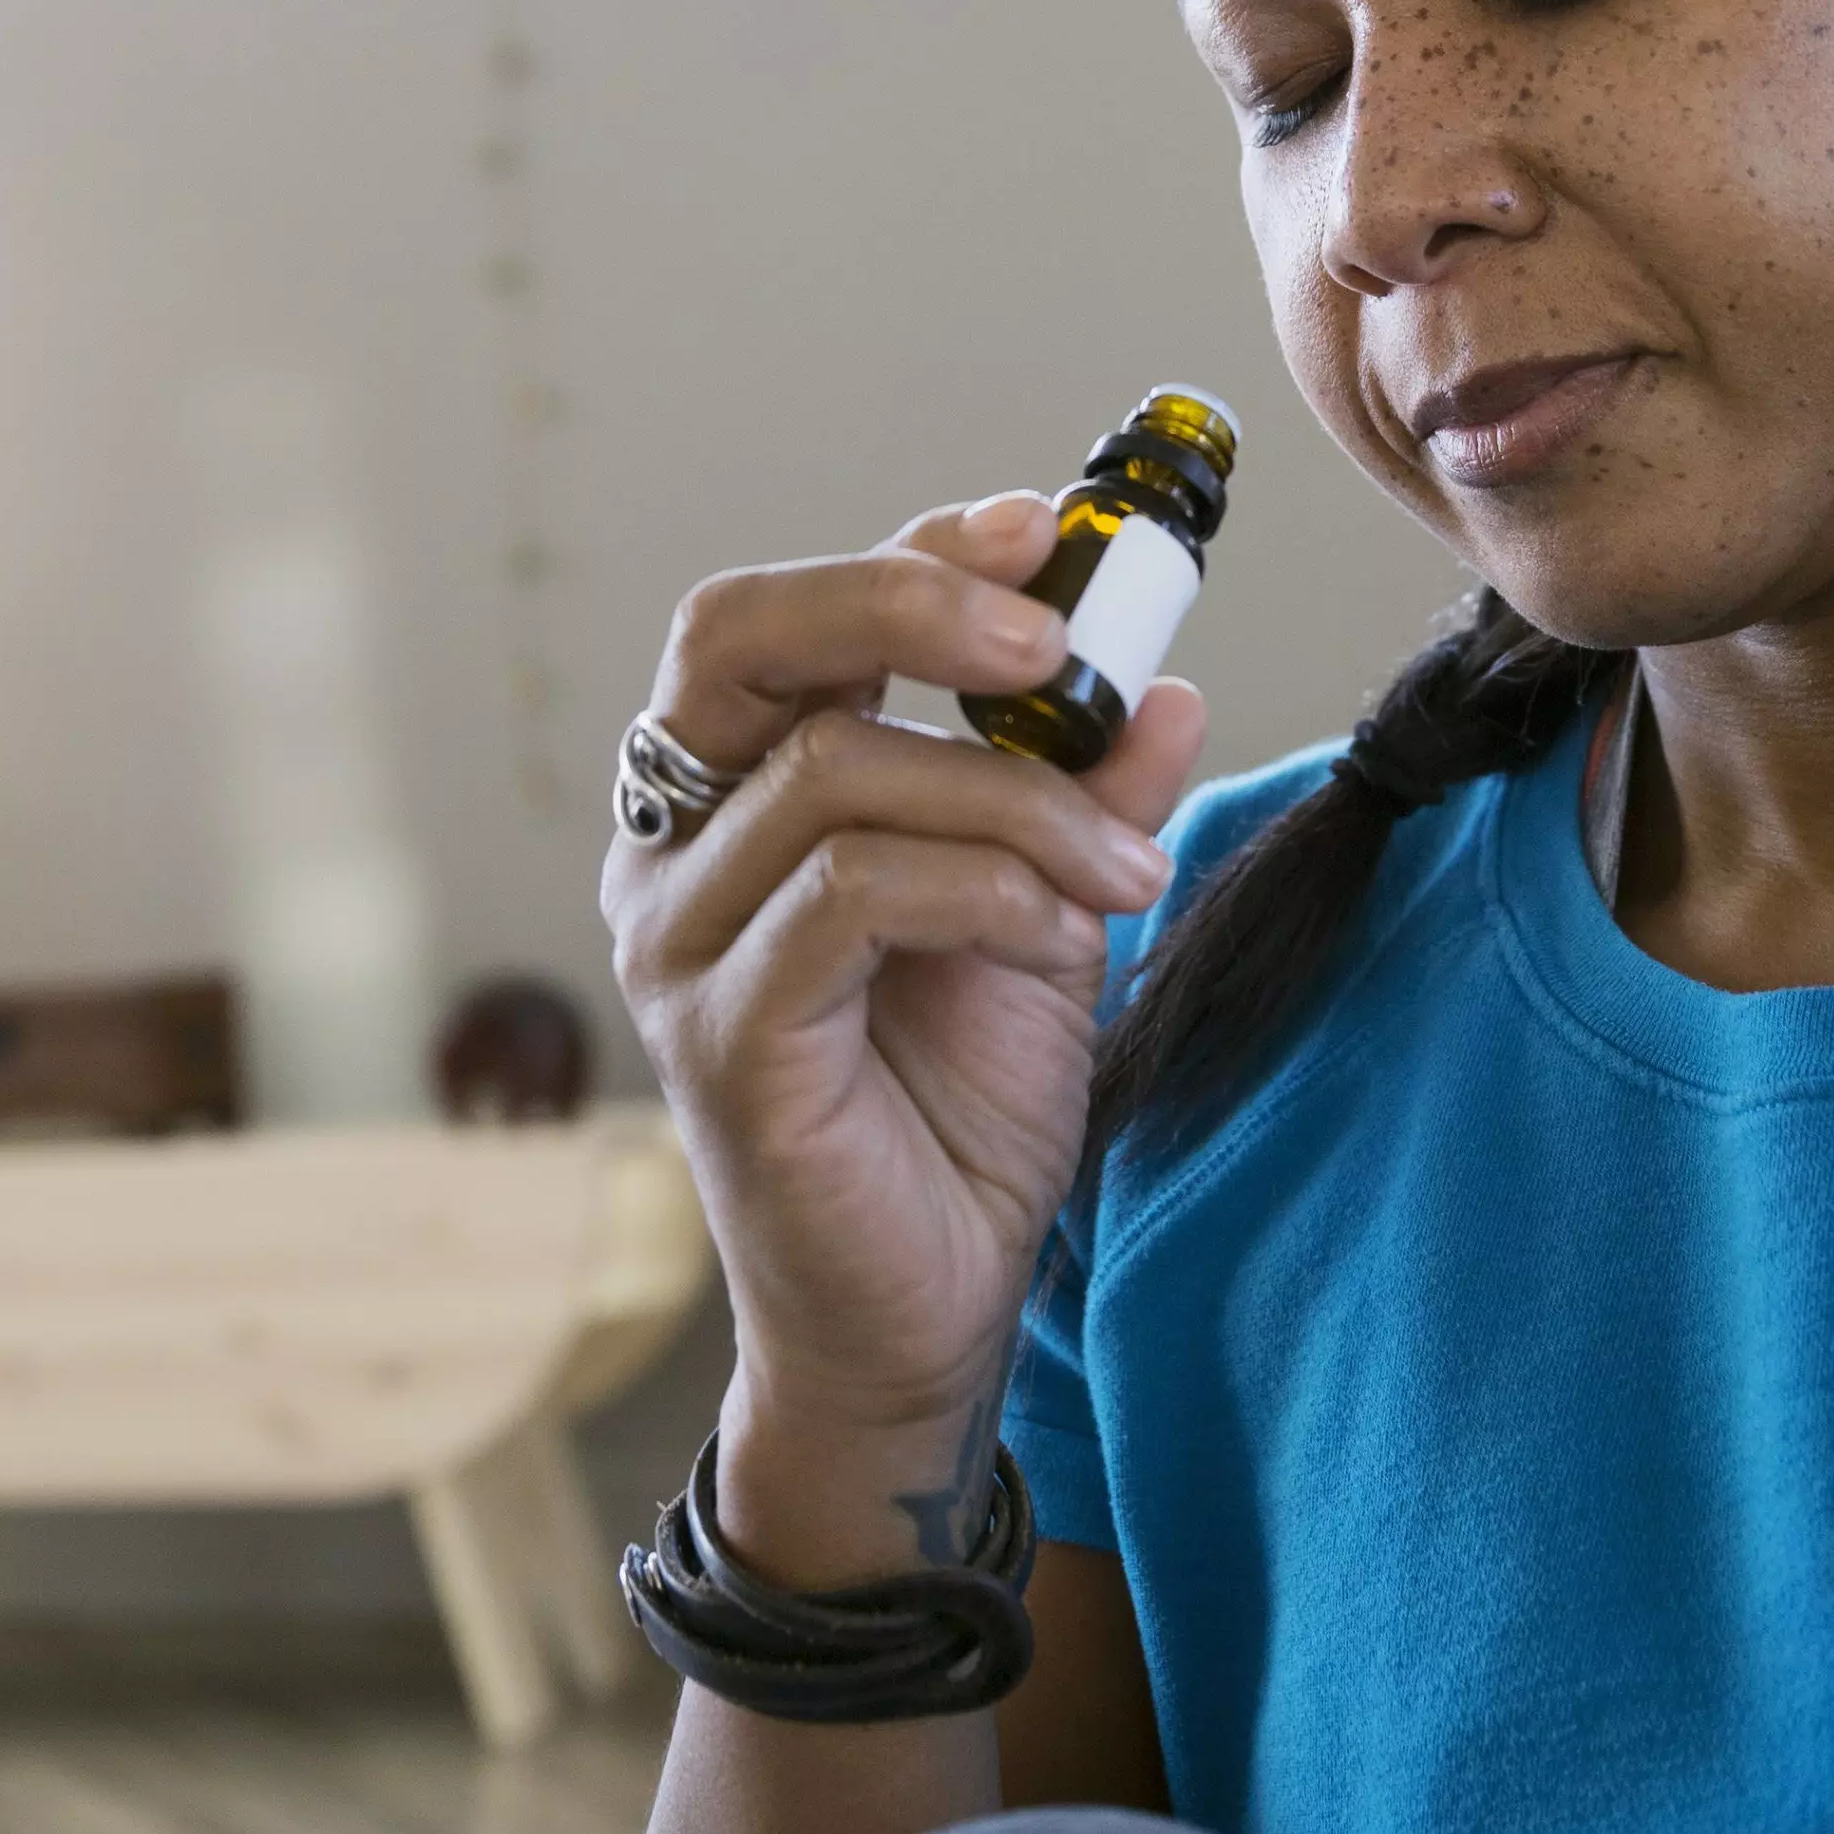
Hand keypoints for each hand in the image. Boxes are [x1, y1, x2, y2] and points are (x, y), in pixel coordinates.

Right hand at [603, 493, 1213, 1571]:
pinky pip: (854, 895)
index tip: (1049, 521)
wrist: (928, 1312)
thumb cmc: (955, 1109)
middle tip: (1053, 637)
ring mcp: (678, 940)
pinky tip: (1063, 937)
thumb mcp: (1045, 914)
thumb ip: (1084, 799)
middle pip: (739, 636)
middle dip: (907, 597)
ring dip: (1017, 801)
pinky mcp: (722, 1033)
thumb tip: (1163, 685)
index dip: (909, 547)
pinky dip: (986, 888)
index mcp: (729, 794)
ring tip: (1123, 876)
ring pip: (837, 768)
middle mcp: (670, 847)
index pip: (780, 616)